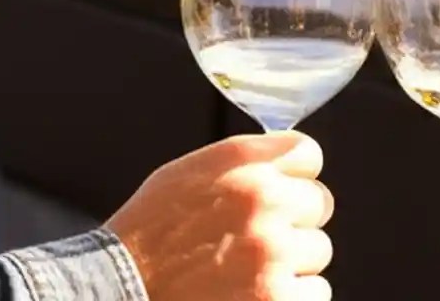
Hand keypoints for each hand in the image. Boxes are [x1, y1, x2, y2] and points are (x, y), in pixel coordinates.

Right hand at [107, 132, 333, 300]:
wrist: (120, 292)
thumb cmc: (147, 237)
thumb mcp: (185, 175)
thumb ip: (242, 162)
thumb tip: (288, 161)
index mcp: (240, 165)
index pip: (307, 154)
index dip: (294, 175)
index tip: (282, 190)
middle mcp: (262, 202)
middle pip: (319, 203)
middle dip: (293, 220)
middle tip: (255, 239)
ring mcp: (274, 255)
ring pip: (318, 251)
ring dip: (292, 262)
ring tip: (247, 271)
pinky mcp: (278, 300)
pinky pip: (317, 292)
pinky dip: (290, 297)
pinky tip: (252, 294)